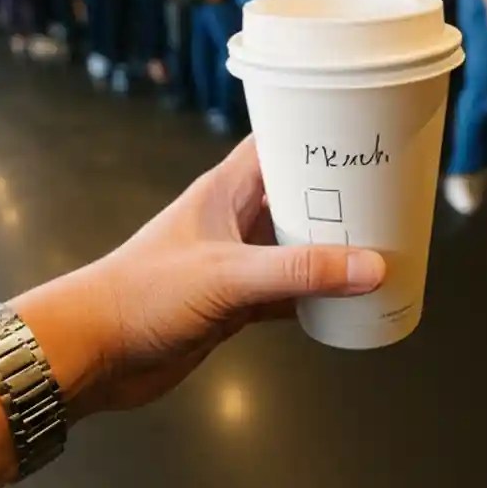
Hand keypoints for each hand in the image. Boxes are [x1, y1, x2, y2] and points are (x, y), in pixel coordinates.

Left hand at [12, 138, 385, 417]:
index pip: (278, 143)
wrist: (94, 353)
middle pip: (298, 197)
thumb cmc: (144, 294)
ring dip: (333, 251)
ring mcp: (235, 264)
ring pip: (297, 248)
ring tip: (384, 247)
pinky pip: (288, 293)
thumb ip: (299, 272)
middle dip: (341, 199)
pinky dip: (317, 298)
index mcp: (226, 191)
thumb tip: (372, 268)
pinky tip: (348, 302)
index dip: (319, 135)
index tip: (367, 136)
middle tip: (392, 198)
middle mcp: (233, 221)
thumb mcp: (228, 276)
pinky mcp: (233, 305)